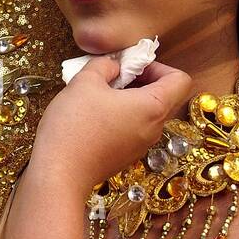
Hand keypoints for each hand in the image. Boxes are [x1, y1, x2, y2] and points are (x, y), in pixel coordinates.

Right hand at [30, 56, 191, 194]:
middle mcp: (154, 129)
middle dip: (141, 81)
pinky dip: (120, 117)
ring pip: (146, 113)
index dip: (159, 66)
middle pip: (163, 97)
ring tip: (99, 95)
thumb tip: (113, 66)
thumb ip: (104, 65)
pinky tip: (93, 116)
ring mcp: (141, 146)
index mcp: (153, 108)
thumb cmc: (74, 125)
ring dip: (128, 99)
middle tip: (112, 76)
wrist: (59, 173)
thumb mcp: (85, 81)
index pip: (180, 80)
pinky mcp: (125, 156)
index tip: (131, 66)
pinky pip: (133, 129)